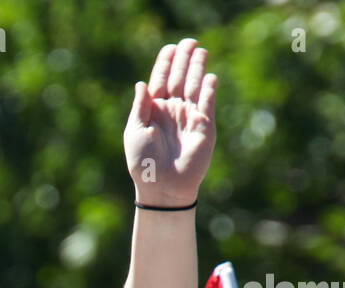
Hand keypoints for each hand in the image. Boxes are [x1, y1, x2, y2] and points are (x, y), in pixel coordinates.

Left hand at [126, 38, 216, 205]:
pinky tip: (209, 77)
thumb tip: (141, 83)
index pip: (160, 81)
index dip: (165, 64)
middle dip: (184, 60)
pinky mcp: (204, 127)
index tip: (169, 48)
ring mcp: (188, 118)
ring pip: (194, 87)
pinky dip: (208, 90)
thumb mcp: (135, 132)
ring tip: (200, 51)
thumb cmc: (143, 163)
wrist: (162, 188)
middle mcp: (172, 111)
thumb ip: (139, 107)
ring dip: (197, 69)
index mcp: (153, 111)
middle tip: (189, 42)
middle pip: (179, 79)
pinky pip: (207, 103)